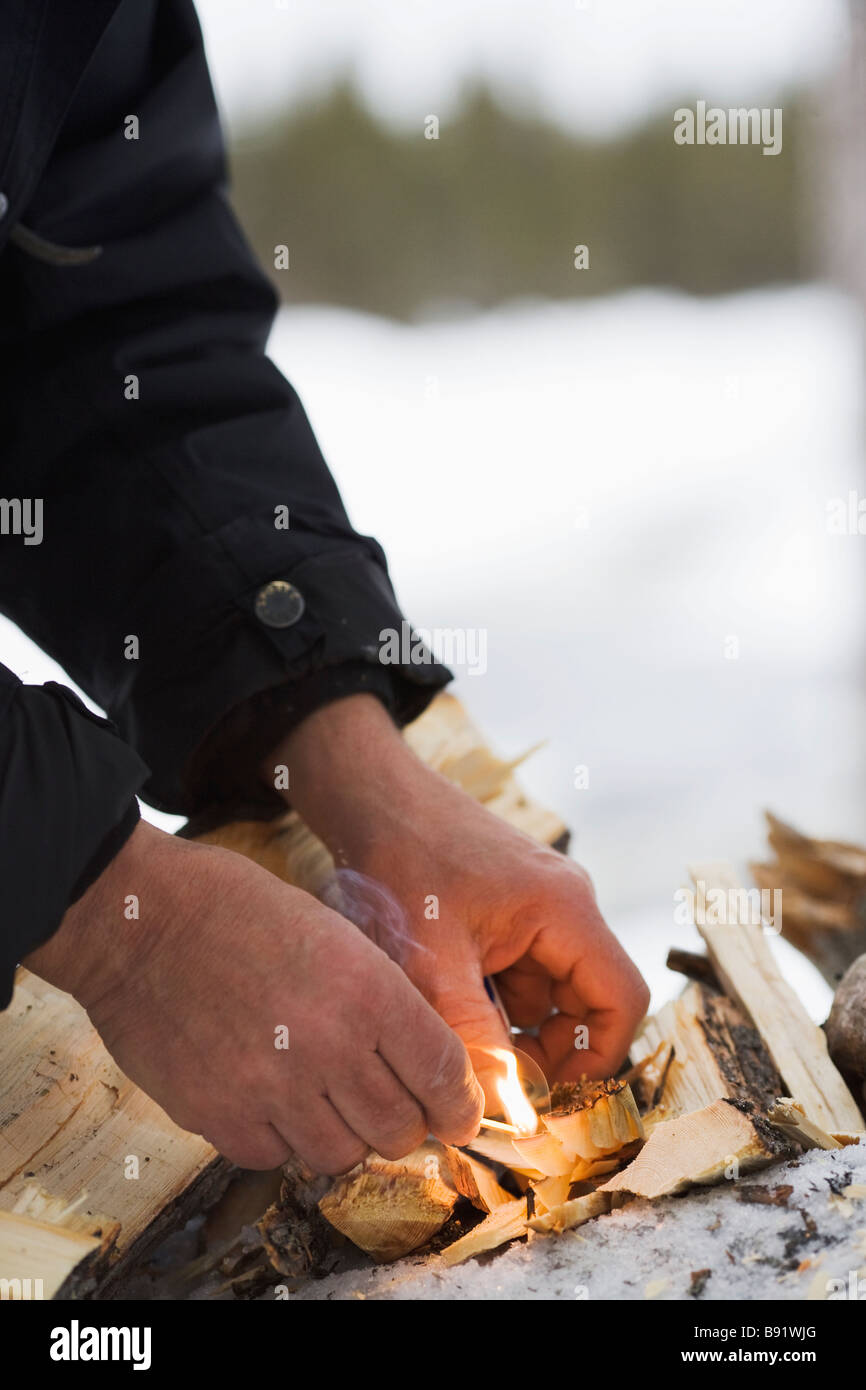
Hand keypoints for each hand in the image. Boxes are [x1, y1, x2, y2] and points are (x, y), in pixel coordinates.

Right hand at [23, 820, 482, 1171]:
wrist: (140, 920)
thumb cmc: (238, 910)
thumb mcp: (336, 933)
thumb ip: (382, 1000)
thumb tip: (418, 1062)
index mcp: (368, 992)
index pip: (443, 1076)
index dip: (459, 1104)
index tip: (458, 1114)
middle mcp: (328, 1048)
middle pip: (399, 1129)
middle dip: (404, 1123)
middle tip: (390, 1106)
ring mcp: (270, 1089)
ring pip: (340, 1154)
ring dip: (343, 1135)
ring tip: (326, 1101)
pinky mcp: (217, 1116)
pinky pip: (275, 1156)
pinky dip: (282, 1138)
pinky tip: (271, 1099)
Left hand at [269, 697, 649, 1093]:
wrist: (370, 799)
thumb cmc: (401, 863)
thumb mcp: (432, 962)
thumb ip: (471, 1035)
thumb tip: (501, 1110)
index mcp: (565, 909)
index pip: (622, 999)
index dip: (596, 1058)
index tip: (547, 1098)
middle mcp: (565, 906)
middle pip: (587, 1001)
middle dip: (547, 1050)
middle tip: (493, 1084)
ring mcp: (539, 909)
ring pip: (549, 994)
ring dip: (513, 1028)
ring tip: (458, 1040)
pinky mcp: (510, 913)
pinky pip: (521, 975)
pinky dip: (493, 1003)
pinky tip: (447, 1008)